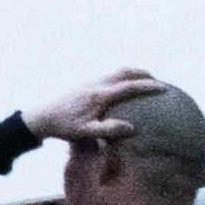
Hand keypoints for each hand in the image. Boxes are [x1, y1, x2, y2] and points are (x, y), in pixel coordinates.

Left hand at [21, 69, 164, 144]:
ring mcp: (88, 83)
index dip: (148, 87)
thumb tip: (132, 128)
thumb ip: (108, 130)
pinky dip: (121, 78)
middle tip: (157, 80)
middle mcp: (95, 85)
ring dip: (131, 74)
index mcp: (99, 96)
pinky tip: (123, 89)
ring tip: (144, 81)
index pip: (129, 87)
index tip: (164, 88)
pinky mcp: (83, 85)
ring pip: (115, 72)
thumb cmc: (63, 127)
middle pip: (124, 72)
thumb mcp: (85, 132)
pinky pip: (107, 77)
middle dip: (142, 73)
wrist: (40, 118)